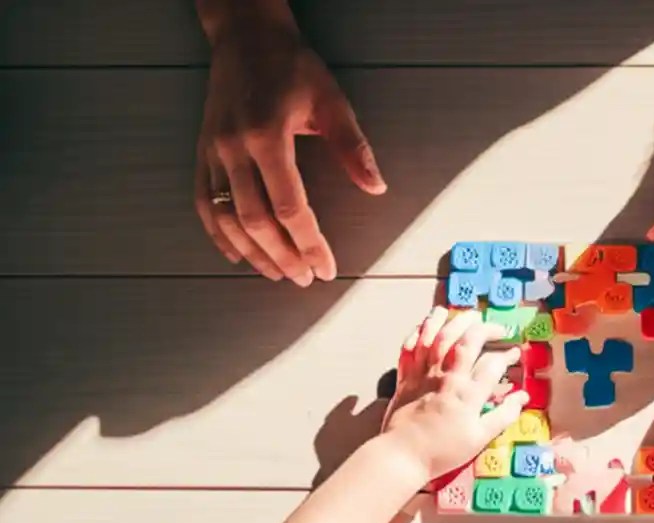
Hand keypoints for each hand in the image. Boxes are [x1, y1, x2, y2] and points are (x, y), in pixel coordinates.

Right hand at [194, 14, 385, 285]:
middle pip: (255, 221)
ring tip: (277, 275)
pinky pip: (203, 201)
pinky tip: (236, 254)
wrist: (245, 36)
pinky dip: (217, 233)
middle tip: (305, 280)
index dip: (308, 243)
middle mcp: (233, 149)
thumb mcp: (331, 101)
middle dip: (282, 256)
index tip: (325, 268)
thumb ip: (353, 147)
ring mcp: (212, 151)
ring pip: (225, 217)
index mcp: (267, 137)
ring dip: (252, 252)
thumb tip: (377, 187)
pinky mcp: (201, 151)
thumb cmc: (293, 67)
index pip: (289, 207)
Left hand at [381, 308, 527, 476]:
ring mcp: (423, 374)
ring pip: (436, 336)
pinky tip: (426, 325)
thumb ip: (503, 415)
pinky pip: (410, 347)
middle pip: (466, 340)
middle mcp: (446, 377)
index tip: (515, 352)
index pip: (493, 364)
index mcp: (467, 394)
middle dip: (483, 328)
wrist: (401, 456)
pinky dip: (418, 333)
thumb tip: (522, 397)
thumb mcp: (479, 438)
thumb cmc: (443, 451)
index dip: (508, 355)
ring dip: (450, 321)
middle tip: (496, 328)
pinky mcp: (404, 377)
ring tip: (463, 314)